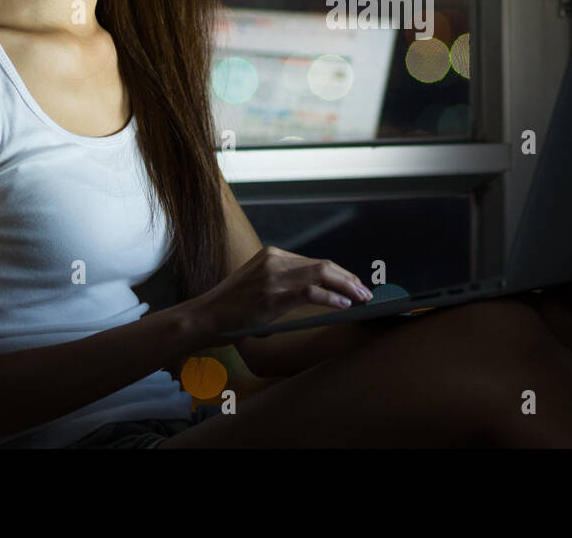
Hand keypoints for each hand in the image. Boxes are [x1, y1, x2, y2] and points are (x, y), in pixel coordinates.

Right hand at [190, 245, 372, 342]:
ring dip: (346, 287)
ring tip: (361, 298)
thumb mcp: (259, 284)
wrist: (205, 316)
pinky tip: (343, 304)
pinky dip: (331, 297)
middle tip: (365, 292)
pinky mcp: (272, 296)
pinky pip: (310, 293)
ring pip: (321, 275)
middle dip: (349, 278)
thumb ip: (283, 282)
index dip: (339, 273)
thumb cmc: (231, 307)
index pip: (315, 262)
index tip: (354, 284)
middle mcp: (275, 260)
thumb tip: (318, 293)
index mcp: (272, 255)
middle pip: (323, 265)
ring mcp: (273, 277)